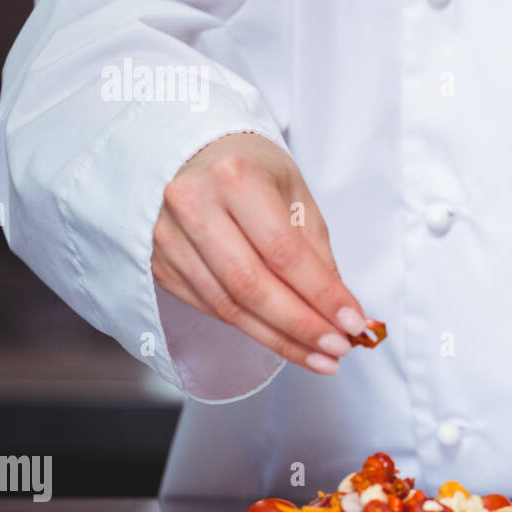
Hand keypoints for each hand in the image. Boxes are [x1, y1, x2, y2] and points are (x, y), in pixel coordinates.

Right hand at [152, 132, 368, 374]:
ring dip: (279, 338)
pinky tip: (282, 340)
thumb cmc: (252, 171)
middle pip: (251, 285)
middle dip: (300, 326)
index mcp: (234, 178)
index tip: (353, 323)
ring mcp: (167, 238)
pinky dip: (251, 329)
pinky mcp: (159, 264)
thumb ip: (315, 252)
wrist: (193, 156)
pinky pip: (210, 308)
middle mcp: (193, 206)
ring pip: (228, 306)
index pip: (284, 251)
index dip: (320, 294)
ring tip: (320, 356)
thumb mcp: (295, 194)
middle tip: (337, 349)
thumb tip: (339, 310)